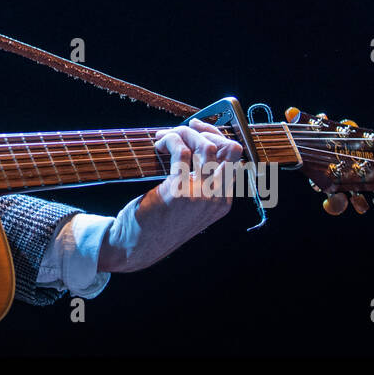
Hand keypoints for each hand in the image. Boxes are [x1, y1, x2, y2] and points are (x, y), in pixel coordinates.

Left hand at [97, 118, 243, 273]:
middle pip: (229, 149)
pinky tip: (158, 145)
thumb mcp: (190, 206)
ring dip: (184, 132)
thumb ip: (200, 182)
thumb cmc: (159, 222)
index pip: (236, 158)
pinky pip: (181, 151)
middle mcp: (217, 199)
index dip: (218, 136)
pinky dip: (170, 139)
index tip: (199, 128)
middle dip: (207, 131)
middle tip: (184, 128)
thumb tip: (197, 144)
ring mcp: (201, 196)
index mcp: (223, 201)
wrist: (137, 247)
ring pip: (206, 147)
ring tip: (165, 137)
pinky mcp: (179, 191)